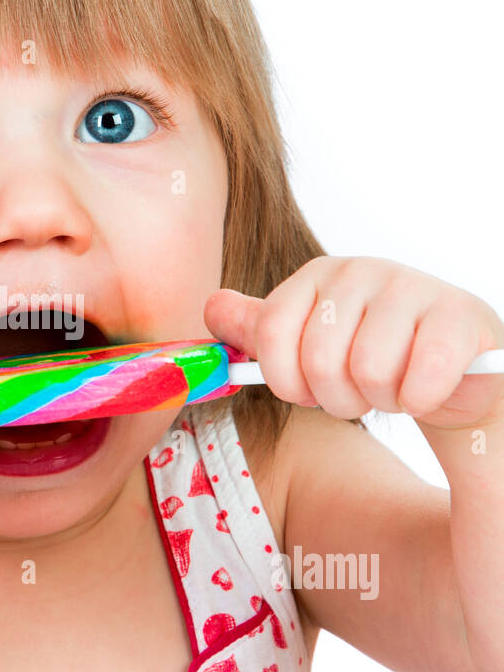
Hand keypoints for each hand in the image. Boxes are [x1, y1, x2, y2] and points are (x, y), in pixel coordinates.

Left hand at [204, 256, 503, 430]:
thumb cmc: (375, 354)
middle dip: (337, 398)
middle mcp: (362, 270)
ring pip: (369, 373)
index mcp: (318, 275)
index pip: (271, 335)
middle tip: (359, 391)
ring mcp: (413, 287)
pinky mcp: (460, 317)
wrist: (454, 369)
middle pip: (318, 362)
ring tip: (394, 386)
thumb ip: (260, 328)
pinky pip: (420, 381)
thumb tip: (211, 307)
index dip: (286, 381)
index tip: (307, 391)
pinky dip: (419, 401)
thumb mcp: (309, 340)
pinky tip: (426, 390)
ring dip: (381, 401)